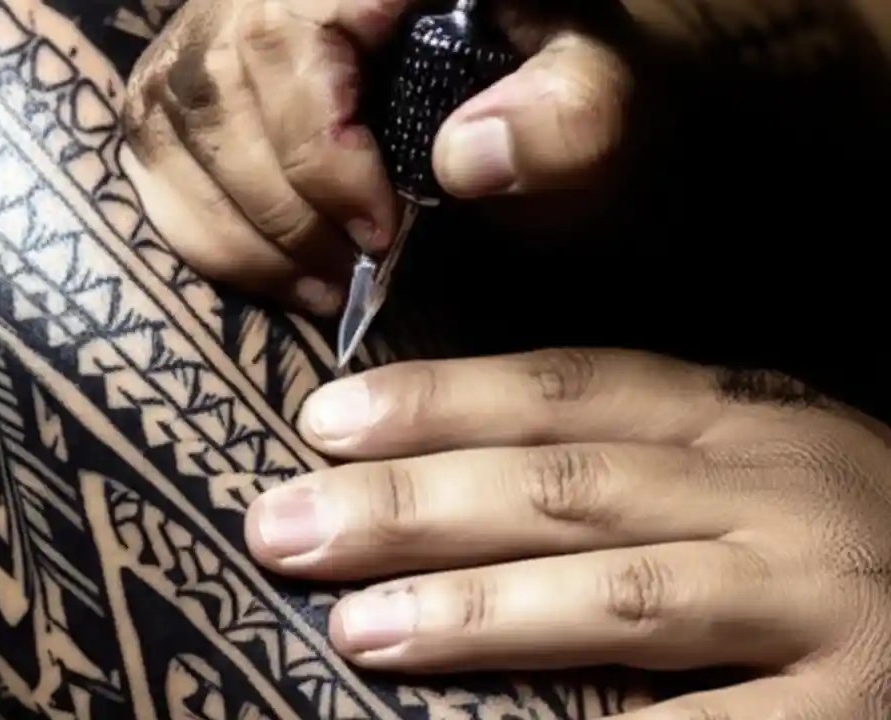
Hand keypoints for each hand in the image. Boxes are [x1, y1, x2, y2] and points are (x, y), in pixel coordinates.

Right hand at [121, 0, 634, 312]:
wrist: (539, 59)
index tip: (381, 234)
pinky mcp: (192, 63)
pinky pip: (147, 143)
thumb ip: (574, 110)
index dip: (318, 152)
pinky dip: (191, 222)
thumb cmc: (566, 75)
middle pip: (212, 85)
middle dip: (276, 206)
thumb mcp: (606, 85)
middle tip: (344, 277)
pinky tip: (259, 262)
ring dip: (230, 228)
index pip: (288, 40)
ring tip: (310, 284)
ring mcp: (219, 13)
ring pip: (164, 118)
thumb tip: (463, 160)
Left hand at [245, 349, 890, 717]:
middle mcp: (772, 496)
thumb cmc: (839, 533)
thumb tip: (450, 469)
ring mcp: (817, 607)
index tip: (325, 421)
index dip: (441, 402)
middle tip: (285, 526)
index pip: (566, 392)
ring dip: (478, 615)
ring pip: (622, 599)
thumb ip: (630, 459)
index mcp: (738, 421)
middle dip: (414, 507)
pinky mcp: (847, 717)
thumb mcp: (749, 466)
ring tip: (357, 628)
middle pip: (566, 489)